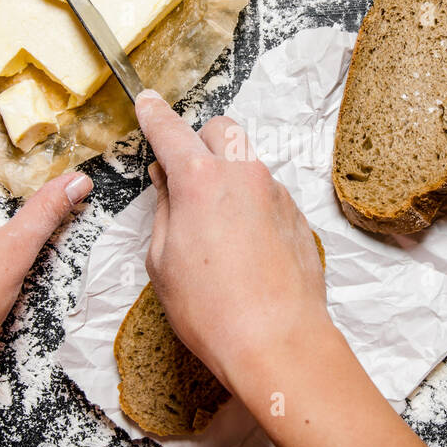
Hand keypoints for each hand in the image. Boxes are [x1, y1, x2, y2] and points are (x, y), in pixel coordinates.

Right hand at [133, 91, 446, 446]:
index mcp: (200, 180)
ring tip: (215, 228)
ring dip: (229, 178)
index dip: (154, 115)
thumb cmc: (212, 311)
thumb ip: (165, 211)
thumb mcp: (163, 263)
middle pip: (221, 130)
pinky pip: (269, 196)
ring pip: (248, 164)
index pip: (170, 130)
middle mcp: (244, 175)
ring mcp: (277, 194)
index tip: (147, 103)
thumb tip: (168, 184)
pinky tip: (244, 250)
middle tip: (184, 175)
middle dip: (200, 141)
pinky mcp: (299, 219)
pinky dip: (252, 207)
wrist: (279, 343)